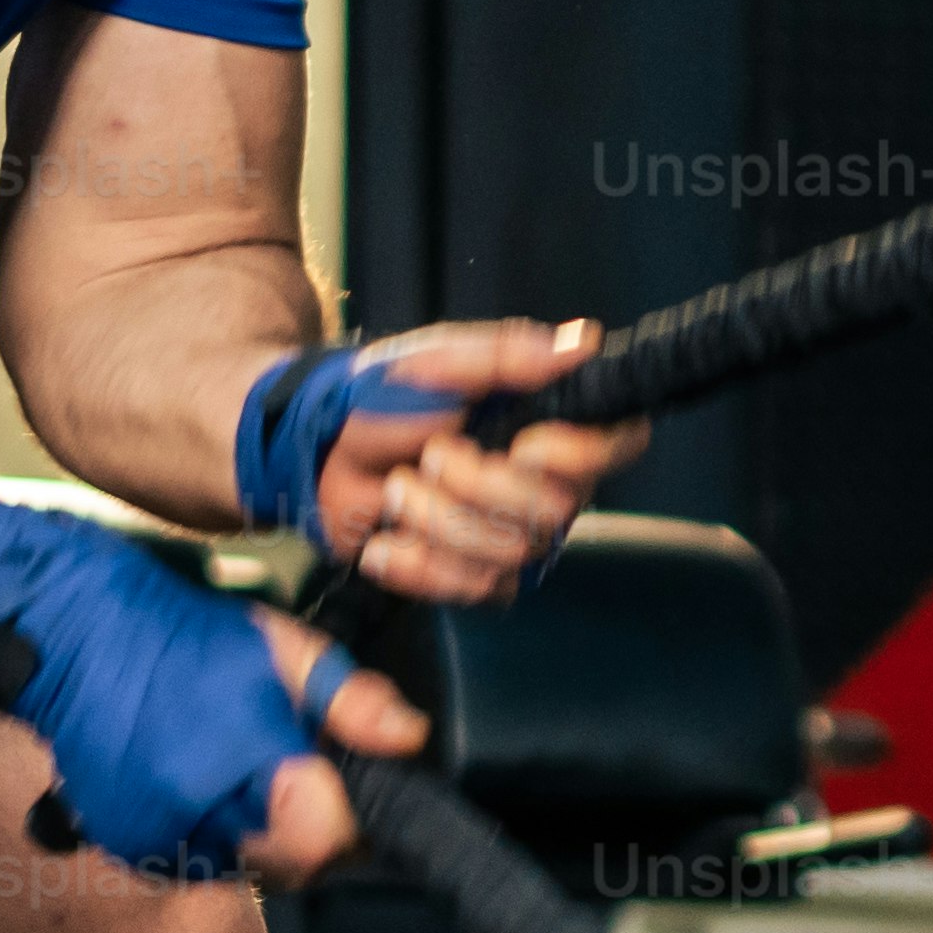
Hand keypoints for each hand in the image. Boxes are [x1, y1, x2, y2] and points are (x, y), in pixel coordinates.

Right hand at [0, 490, 428, 883]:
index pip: (328, 838)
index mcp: (245, 754)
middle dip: (315, 832)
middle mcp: (197, 808)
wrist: (67, 636)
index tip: (359, 795)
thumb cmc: (178, 632)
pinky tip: (202, 782)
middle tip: (306, 778)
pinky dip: (214, 835)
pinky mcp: (127, 844)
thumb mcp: (279, 644)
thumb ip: (349, 698)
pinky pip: (198, 861)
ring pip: (248, 867)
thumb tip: (410, 737)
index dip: (355, 824)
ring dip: (265, 835)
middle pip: (294, 865)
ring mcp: (157, 833)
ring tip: (245, 771)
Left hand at [284, 318, 648, 604]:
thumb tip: (583, 343)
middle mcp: (543, 483)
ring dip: (440, 521)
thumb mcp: (439, 359)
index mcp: (547, 422)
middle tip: (432, 455)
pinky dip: (419, 563)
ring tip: (400, 488)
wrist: (316, 449)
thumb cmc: (380, 394)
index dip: (582, 455)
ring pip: (510, 555)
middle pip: (557, 511)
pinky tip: (386, 539)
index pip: (616, 445)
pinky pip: (472, 589)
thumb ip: (509, 353)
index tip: (525, 442)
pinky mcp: (469, 574)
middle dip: (481, 486)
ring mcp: (508, 534)